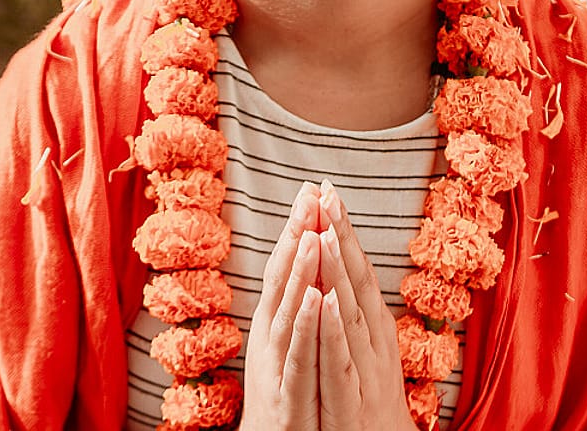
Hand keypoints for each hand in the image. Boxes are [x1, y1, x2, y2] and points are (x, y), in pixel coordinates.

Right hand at [240, 181, 323, 430]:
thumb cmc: (288, 395)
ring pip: (287, 311)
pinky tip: (316, 298)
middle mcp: (270, 337)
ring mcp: (276, 365)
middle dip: (296, 234)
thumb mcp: (291, 344)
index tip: (312, 190)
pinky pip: (298, 356)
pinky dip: (306, 325)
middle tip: (309, 193)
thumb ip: (295, 304)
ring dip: (300, 270)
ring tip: (312, 233)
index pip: (286, 268)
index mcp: (274, 323)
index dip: (297, 228)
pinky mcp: (288, 395)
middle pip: (283, 278)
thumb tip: (310, 265)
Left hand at [316, 180, 418, 430]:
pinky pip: (340, 358)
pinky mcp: (349, 397)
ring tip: (324, 230)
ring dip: (337, 269)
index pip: (357, 269)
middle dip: (340, 234)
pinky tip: (325, 300)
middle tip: (327, 192)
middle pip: (356, 279)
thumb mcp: (363, 349)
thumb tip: (339, 270)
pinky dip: (333, 328)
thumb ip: (354, 311)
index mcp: (373, 326)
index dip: (343, 230)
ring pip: (350, 310)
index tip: (327, 192)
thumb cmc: (368, 402)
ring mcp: (364, 367)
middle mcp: (373, 340)